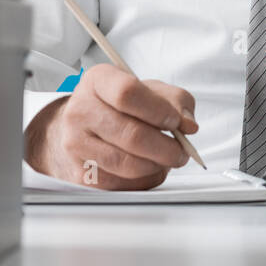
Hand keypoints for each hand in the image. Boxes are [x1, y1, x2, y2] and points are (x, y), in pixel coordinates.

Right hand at [24, 63, 198, 189]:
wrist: (81, 126)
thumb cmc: (120, 106)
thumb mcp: (148, 89)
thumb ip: (175, 100)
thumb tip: (188, 125)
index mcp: (98, 81)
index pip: (127, 93)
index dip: (158, 110)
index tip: (176, 121)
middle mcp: (81, 111)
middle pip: (131, 135)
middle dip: (166, 147)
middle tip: (181, 151)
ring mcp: (76, 144)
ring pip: (127, 164)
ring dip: (157, 166)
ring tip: (166, 159)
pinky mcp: (80, 174)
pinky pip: (121, 185)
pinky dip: (144, 180)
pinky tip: (148, 168)